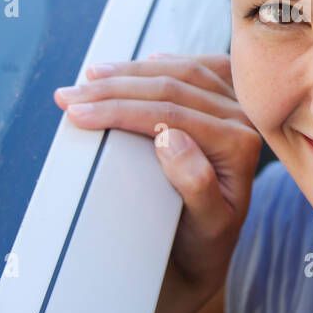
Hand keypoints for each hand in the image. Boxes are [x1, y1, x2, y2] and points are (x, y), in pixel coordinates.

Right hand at [53, 53, 261, 289]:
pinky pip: (198, 69)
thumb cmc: (205, 240)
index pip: (170, 114)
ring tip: (90, 76)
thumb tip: (171, 137)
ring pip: (182, 72)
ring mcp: (238, 106)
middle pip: (173, 87)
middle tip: (68, 95)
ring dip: (131, 71)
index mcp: (240, 144)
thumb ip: (196, 184)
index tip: (76, 113)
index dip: (119, 109)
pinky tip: (140, 64)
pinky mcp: (228, 102)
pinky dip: (164, 64)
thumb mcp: (207, 225)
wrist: (212, 248)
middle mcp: (244, 118)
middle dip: (114, 87)